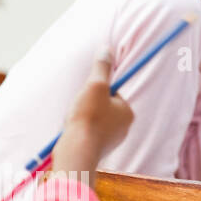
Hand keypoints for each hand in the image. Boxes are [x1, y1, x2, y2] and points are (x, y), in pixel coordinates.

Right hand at [51, 53, 133, 185]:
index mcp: (128, 112)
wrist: (76, 151)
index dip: (97, 91)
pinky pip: (88, 133)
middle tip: (79, 109)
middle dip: (88, 105)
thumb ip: (102, 68)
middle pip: (103, 106)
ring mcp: (112, 140)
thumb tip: (107, 49)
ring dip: (82, 117)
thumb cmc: (88, 117)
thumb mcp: (95, 86)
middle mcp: (124, 127)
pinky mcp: (98, 150)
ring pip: (95, 120)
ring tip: (75, 121)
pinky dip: (79, 130)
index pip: (112, 93)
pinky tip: (72, 132)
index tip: (87, 96)